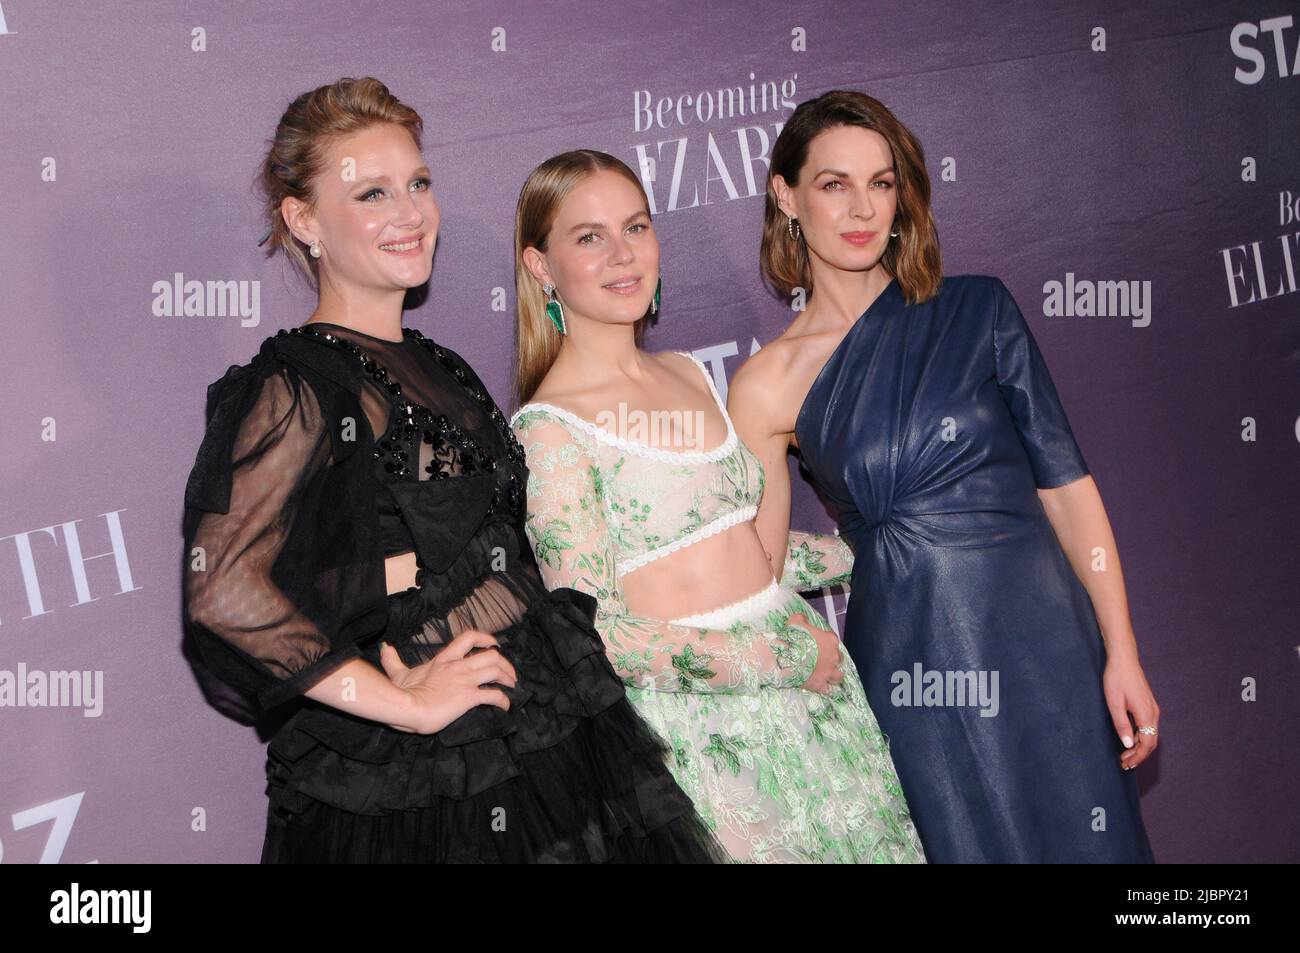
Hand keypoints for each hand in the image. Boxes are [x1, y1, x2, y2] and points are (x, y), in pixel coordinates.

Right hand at [378, 630, 518, 734]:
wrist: (406, 708)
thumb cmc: (402, 692)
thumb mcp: (398, 673)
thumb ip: (393, 660)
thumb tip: (385, 647)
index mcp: (445, 658)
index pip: (470, 637)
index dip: (487, 638)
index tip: (495, 644)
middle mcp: (458, 666)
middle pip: (492, 655)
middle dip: (506, 664)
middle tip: (509, 675)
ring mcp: (465, 681)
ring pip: (497, 671)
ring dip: (508, 679)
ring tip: (511, 688)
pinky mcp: (468, 697)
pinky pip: (494, 695)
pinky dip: (504, 700)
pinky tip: (505, 706)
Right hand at [788, 612, 843, 694]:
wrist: (784, 658)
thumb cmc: (792, 638)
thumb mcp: (795, 621)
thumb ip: (803, 619)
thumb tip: (804, 619)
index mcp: (830, 640)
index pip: (832, 640)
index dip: (825, 642)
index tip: (817, 644)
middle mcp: (834, 657)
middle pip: (838, 658)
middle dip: (832, 658)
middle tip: (821, 659)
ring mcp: (829, 672)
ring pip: (838, 676)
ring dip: (833, 674)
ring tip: (826, 674)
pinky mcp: (821, 685)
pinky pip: (827, 690)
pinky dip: (824, 688)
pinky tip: (820, 687)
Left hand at [1103, 653, 1158, 770]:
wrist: (1123, 659)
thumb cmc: (1116, 679)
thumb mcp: (1114, 703)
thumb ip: (1122, 725)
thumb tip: (1129, 745)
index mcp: (1146, 714)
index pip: (1147, 744)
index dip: (1138, 757)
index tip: (1127, 765)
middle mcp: (1153, 713)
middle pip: (1151, 742)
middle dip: (1138, 755)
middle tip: (1124, 764)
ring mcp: (1152, 709)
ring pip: (1150, 735)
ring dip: (1139, 747)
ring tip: (1125, 756)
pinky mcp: (1148, 705)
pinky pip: (1148, 727)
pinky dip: (1140, 737)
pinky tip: (1130, 741)